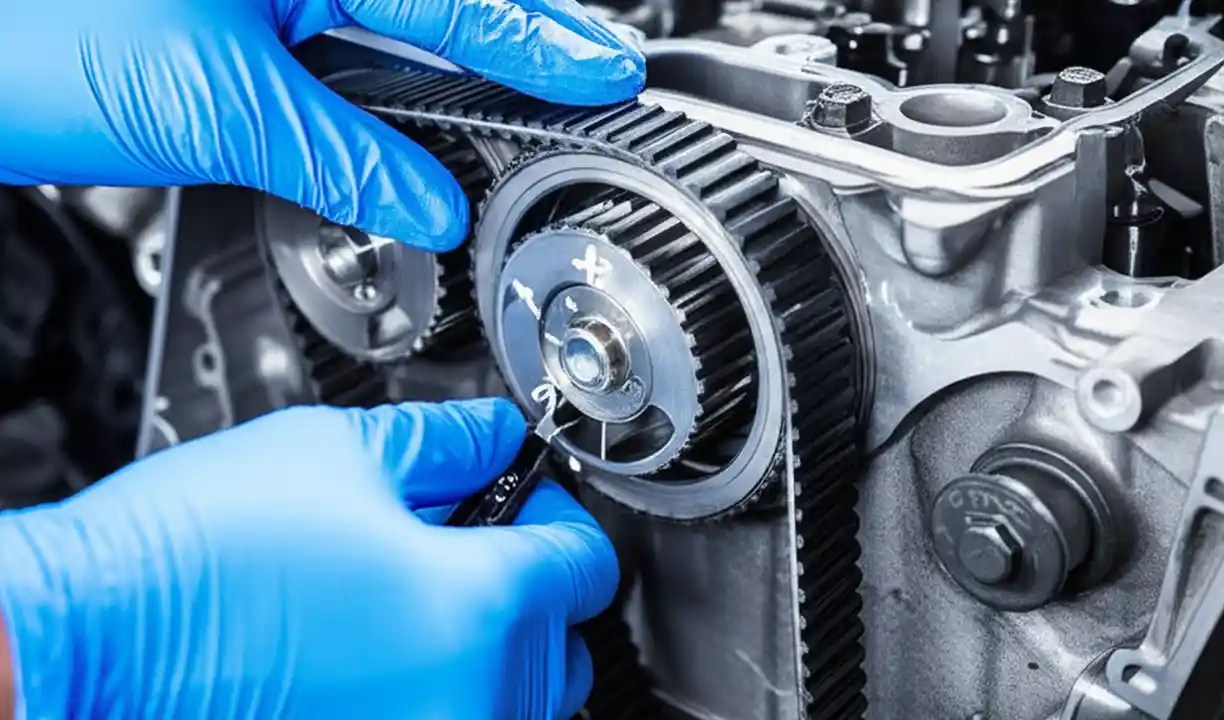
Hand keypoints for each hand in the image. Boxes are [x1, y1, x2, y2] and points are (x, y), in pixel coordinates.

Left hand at [0, 0, 643, 249]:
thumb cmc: (27, 33)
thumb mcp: (215, 103)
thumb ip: (342, 155)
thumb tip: (426, 201)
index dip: (537, 41)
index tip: (605, 70)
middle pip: (429, 5)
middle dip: (512, 45)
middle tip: (589, 75)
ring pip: (378, 37)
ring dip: (444, 82)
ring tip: (521, 108)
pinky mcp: (219, 30)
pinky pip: (327, 65)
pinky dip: (372, 106)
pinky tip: (408, 134)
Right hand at [0, 399, 618, 718]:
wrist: (87, 644)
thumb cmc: (193, 556)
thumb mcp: (337, 454)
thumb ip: (449, 443)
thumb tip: (498, 435)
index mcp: (476, 608)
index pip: (587, 563)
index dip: (558, 517)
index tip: (523, 501)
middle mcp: (471, 699)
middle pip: (563, 644)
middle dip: (525, 585)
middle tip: (458, 541)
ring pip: (515, 701)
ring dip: (488, 647)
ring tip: (405, 595)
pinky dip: (435, 687)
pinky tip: (373, 644)